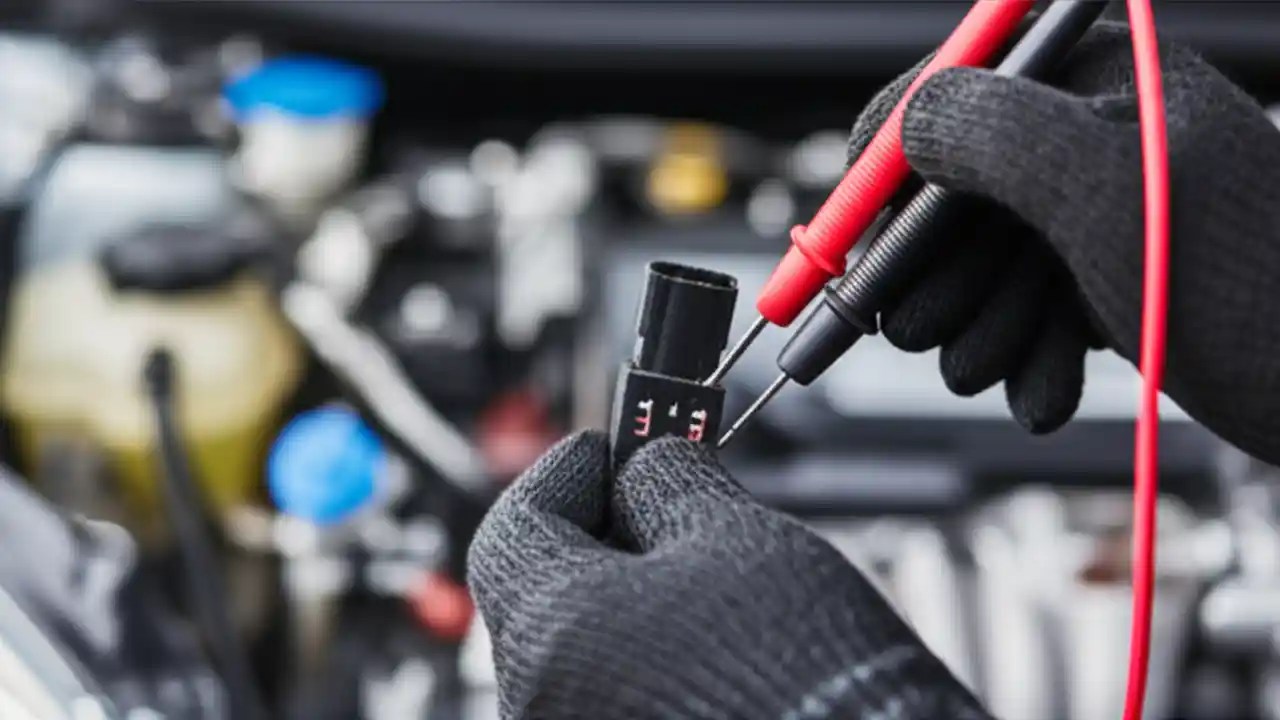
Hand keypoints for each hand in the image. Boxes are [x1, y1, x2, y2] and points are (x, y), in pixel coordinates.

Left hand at [467, 432, 987, 718]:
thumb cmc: (806, 672)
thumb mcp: (734, 532)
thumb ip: (669, 479)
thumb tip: (647, 467)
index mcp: (551, 632)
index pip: (516, 526)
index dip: (569, 471)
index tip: (610, 447)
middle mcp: (541, 701)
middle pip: (544, 588)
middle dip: (604, 531)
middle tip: (664, 497)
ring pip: (580, 644)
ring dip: (627, 592)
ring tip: (706, 569)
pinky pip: (609, 689)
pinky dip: (645, 651)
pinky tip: (708, 637)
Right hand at [853, 24, 1279, 461]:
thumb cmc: (1248, 286)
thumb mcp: (1101, 189)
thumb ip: (988, 131)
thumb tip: (906, 125)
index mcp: (1083, 73)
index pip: (934, 100)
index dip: (880, 183)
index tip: (857, 260)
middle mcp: (1078, 132)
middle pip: (939, 199)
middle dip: (938, 283)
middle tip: (941, 335)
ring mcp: (1086, 208)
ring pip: (971, 271)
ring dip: (981, 336)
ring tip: (1022, 369)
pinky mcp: (1096, 274)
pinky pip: (1016, 314)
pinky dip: (1021, 363)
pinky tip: (1046, 391)